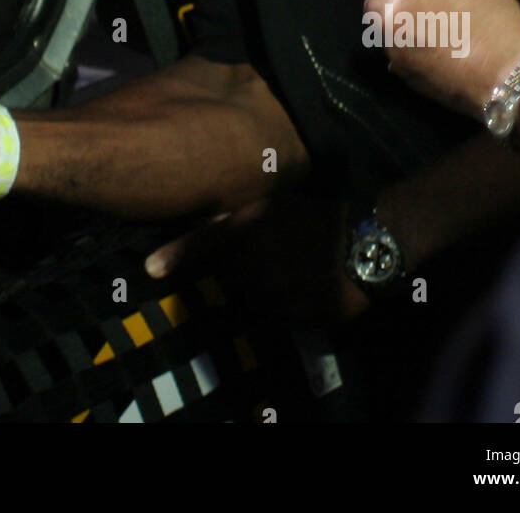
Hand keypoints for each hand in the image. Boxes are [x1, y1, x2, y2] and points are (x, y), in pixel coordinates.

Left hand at [143, 194, 367, 323]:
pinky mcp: (295, 316)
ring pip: (248, 299)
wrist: (369, 243)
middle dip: (227, 275)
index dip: (176, 257)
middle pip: (224, 277)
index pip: (204, 243)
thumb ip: (240, 215)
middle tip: (247, 268)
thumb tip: (207, 220)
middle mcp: (257, 261)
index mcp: (252, 227)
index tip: (151, 270)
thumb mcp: (276, 204)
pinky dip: (276, 308)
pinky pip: (274, 317)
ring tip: (278, 278)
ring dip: (253, 293)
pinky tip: (292, 292)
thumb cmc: (320, 214)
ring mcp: (276, 292)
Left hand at [366, 0, 519, 119]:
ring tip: (424, 32)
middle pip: (374, 2)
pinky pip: (393, 57)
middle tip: (419, 7)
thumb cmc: (499, 27)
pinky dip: (404, 54)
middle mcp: (395, 15)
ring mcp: (396, 47)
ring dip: (394, 28)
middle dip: (390, 2)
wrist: (511, 80)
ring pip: (380, 31)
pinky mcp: (402, 73)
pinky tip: (430, 56)